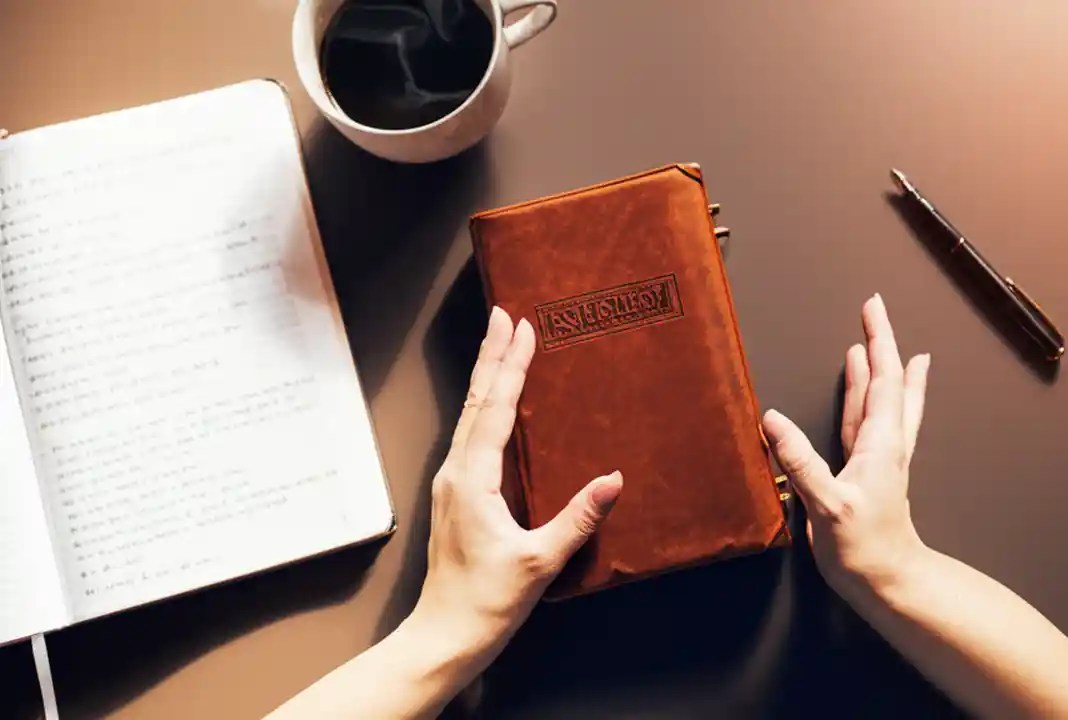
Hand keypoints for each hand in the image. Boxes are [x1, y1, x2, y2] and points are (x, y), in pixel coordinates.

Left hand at [408, 307, 623, 668]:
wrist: (445, 635)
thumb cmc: (486, 602)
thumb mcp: (540, 560)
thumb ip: (578, 517)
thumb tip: (613, 481)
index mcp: (472, 479)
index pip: (495, 409)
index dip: (511, 366)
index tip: (522, 328)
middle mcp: (456, 473)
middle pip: (476, 400)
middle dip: (491, 355)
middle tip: (503, 315)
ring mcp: (453, 483)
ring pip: (471, 415)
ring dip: (487, 377)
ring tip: (500, 345)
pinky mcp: (458, 496)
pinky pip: (471, 436)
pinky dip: (486, 407)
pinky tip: (497, 405)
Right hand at [762, 294, 929, 602]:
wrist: (890, 584)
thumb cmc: (866, 548)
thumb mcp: (828, 504)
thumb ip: (800, 462)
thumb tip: (772, 419)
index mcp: (880, 444)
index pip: (884, 380)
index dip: (879, 341)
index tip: (872, 309)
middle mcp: (884, 445)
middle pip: (888, 382)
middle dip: (882, 345)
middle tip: (874, 312)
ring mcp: (879, 459)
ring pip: (881, 403)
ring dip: (878, 372)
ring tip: (875, 346)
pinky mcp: (868, 475)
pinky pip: (869, 427)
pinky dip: (866, 404)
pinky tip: (861, 399)